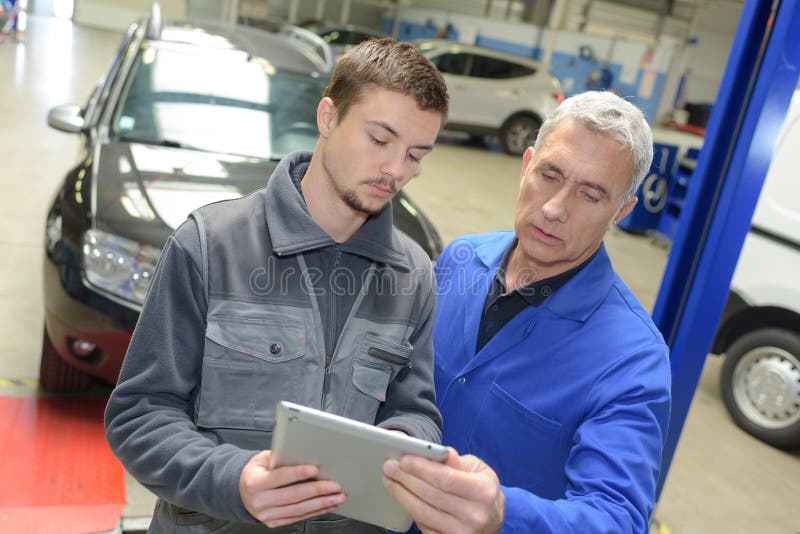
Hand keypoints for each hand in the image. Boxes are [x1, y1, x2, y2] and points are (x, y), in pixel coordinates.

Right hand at [239, 450, 345, 527]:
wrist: (242, 492)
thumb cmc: (256, 472)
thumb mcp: (262, 460)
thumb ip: (280, 458)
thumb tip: (303, 454)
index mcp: (255, 482)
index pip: (280, 477)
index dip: (298, 473)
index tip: (315, 469)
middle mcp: (260, 501)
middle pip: (293, 496)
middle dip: (317, 491)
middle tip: (335, 486)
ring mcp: (267, 514)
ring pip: (299, 509)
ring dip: (321, 503)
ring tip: (337, 497)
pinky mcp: (274, 522)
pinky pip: (298, 517)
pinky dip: (315, 511)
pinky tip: (326, 505)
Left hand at [382, 448, 503, 533]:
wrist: (493, 520)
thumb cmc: (482, 489)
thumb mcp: (478, 470)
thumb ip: (458, 461)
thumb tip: (440, 452)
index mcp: (482, 491)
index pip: (446, 479)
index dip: (422, 469)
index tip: (404, 459)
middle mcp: (473, 514)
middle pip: (431, 495)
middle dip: (406, 479)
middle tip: (390, 466)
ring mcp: (461, 532)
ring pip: (423, 512)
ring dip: (402, 494)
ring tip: (389, 479)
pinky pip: (423, 525)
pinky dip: (410, 509)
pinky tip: (402, 495)